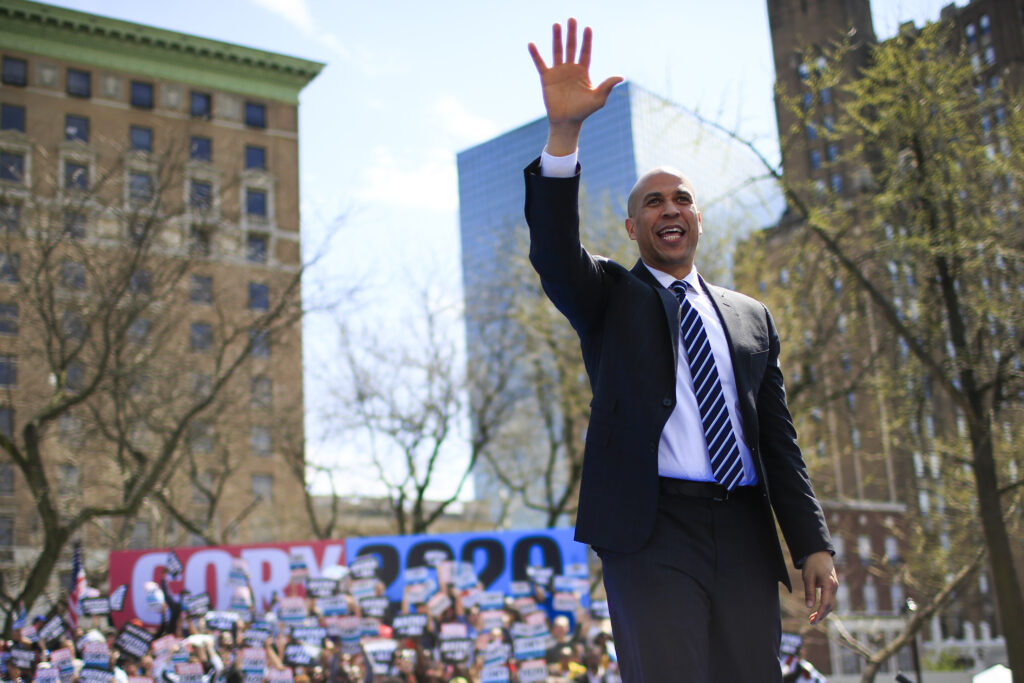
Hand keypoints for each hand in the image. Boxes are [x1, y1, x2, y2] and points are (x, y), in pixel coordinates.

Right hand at [528, 18, 622, 154]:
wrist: (566, 122)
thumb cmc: (583, 112)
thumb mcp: (598, 99)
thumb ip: (607, 86)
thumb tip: (621, 77)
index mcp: (583, 72)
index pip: (585, 52)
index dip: (586, 40)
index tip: (587, 28)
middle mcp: (570, 69)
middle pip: (571, 47)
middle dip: (572, 33)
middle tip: (572, 19)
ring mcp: (558, 72)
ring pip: (557, 51)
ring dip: (557, 38)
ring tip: (556, 24)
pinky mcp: (547, 78)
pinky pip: (540, 64)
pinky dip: (535, 54)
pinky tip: (531, 44)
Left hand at [802, 551, 837, 624]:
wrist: (820, 553)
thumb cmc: (812, 564)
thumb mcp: (808, 577)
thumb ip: (809, 592)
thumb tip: (809, 607)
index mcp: (829, 585)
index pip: (826, 604)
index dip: (820, 614)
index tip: (813, 621)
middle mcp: (835, 587)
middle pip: (830, 606)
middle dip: (821, 615)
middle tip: (811, 622)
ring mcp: (835, 587)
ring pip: (831, 603)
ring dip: (823, 612)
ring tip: (812, 619)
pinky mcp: (833, 586)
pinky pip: (830, 599)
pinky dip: (824, 606)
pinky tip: (817, 610)